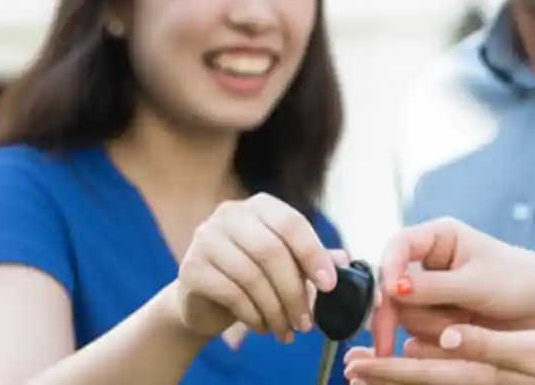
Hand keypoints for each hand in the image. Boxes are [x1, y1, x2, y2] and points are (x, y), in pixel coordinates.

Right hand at [170, 192, 345, 342]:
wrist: (203, 301)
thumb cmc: (252, 276)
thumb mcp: (286, 265)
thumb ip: (313, 258)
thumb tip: (345, 259)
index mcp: (260, 206)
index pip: (292, 223)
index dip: (313, 254)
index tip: (329, 285)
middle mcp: (230, 214)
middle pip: (271, 250)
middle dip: (294, 291)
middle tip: (306, 321)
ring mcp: (205, 238)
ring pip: (251, 276)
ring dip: (275, 309)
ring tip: (287, 329)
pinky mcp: (189, 268)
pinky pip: (230, 293)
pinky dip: (253, 315)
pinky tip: (262, 326)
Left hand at [344, 324, 534, 384]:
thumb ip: (490, 344)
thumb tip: (448, 335)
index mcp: (484, 375)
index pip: (424, 373)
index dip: (387, 369)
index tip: (355, 364)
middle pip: (422, 381)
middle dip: (386, 375)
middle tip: (351, 368)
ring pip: (437, 382)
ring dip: (403, 374)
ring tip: (372, 368)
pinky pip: (458, 380)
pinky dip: (434, 372)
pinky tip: (424, 361)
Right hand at [368, 217, 534, 355]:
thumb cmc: (521, 283)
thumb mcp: (477, 283)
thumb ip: (433, 288)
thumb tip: (392, 289)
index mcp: (440, 237)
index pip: (398, 245)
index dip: (387, 269)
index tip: (389, 296)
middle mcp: (432, 261)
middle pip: (393, 285)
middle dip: (398, 311)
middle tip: (385, 344)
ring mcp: (434, 291)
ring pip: (405, 311)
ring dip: (428, 324)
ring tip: (463, 323)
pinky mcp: (439, 316)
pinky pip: (419, 330)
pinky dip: (434, 336)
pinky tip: (457, 335)